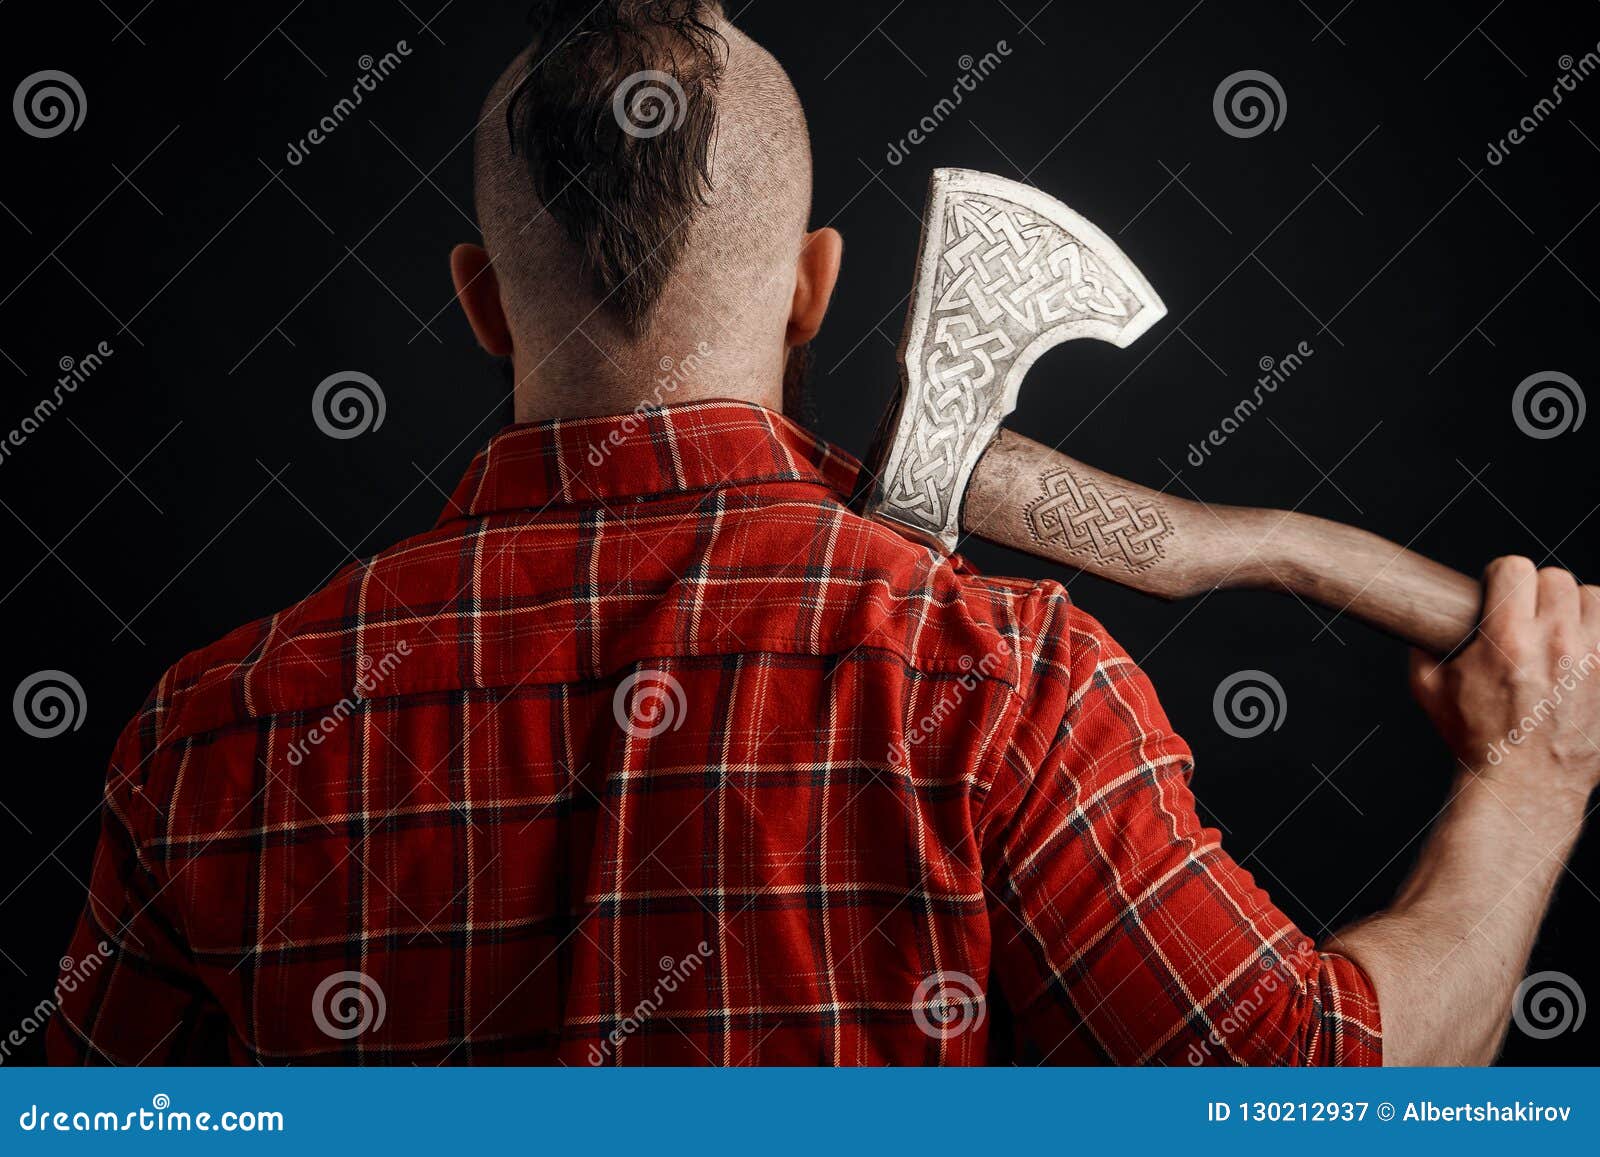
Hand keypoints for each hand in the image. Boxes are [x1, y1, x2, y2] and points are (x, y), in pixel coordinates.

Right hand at [1409, 556, 1599, 801]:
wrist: (1523, 784)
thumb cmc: (1474, 738)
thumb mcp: (1428, 690)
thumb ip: (1423, 647)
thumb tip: (1423, 621)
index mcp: (1507, 640)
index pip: (1515, 567)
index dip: (1501, 576)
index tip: (1498, 593)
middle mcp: (1556, 644)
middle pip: (1556, 578)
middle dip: (1536, 592)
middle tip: (1526, 615)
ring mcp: (1593, 661)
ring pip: (1594, 597)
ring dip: (1575, 608)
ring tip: (1559, 630)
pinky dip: (1595, 634)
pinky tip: (1580, 651)